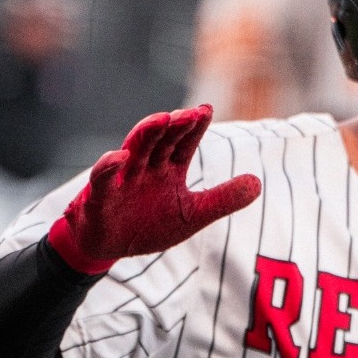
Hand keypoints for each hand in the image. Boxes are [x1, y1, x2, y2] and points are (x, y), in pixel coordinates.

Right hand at [47, 104, 261, 274]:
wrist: (109, 248)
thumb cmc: (149, 225)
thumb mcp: (192, 216)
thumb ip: (222, 199)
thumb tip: (258, 183)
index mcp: (168, 168)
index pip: (184, 142)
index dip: (194, 126)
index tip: (206, 109)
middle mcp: (146, 167)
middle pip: (161, 140)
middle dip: (174, 125)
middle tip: (190, 113)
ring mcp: (122, 179)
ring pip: (134, 150)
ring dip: (146, 133)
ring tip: (161, 119)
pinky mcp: (99, 197)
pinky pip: (103, 179)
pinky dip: (109, 167)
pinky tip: (119, 158)